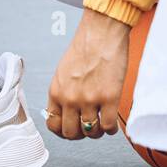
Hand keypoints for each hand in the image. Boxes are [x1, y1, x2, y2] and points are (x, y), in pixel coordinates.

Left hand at [45, 7, 130, 139]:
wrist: (102, 32)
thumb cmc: (86, 47)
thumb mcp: (63, 71)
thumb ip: (62, 92)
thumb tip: (65, 111)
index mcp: (56, 91)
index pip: (53, 125)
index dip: (63, 131)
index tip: (72, 129)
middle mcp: (70, 98)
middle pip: (71, 133)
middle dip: (81, 134)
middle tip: (88, 128)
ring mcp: (89, 99)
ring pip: (91, 133)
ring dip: (97, 132)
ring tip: (102, 123)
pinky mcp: (109, 98)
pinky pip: (108, 127)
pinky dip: (111, 129)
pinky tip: (112, 122)